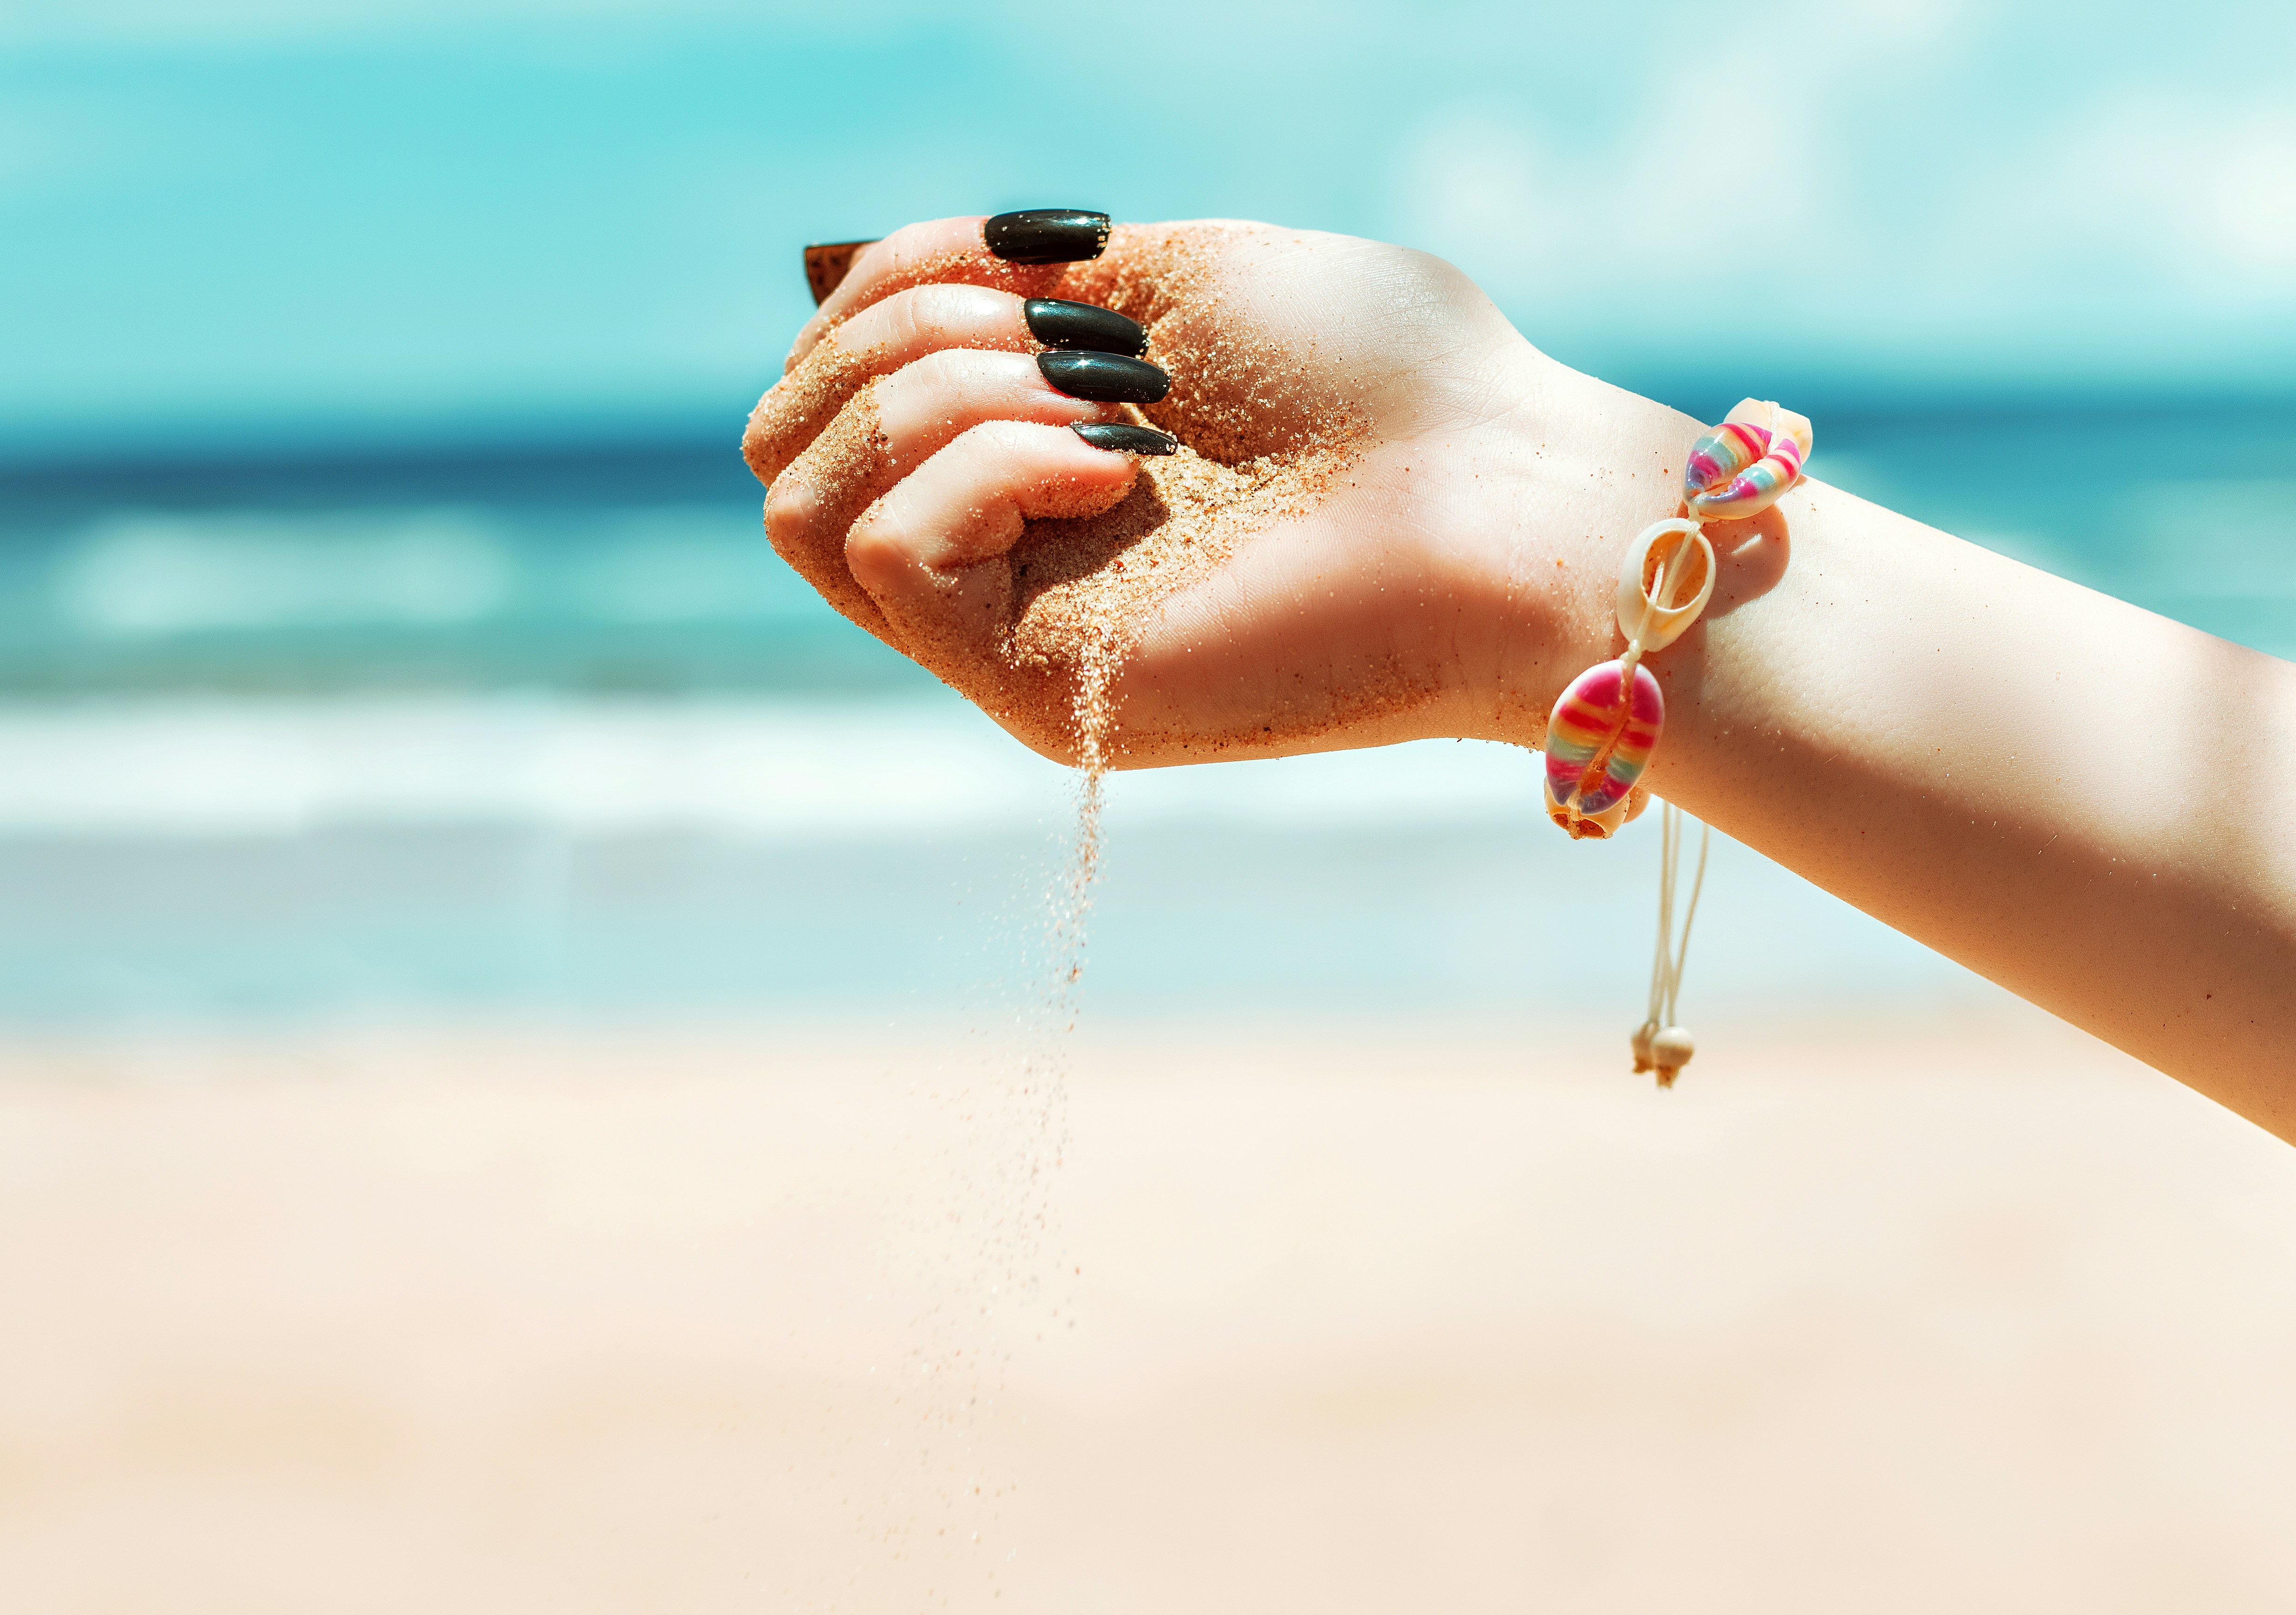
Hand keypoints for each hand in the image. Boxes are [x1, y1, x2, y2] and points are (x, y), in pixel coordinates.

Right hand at [745, 213, 1679, 766]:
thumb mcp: (1176, 276)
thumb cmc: (1392, 382)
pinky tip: (1121, 467)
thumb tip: (853, 279)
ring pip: (804, 497)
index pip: (840, 379)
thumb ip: (1014, 283)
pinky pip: (890, 551)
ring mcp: (1011, 634)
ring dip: (934, 392)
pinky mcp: (1034, 695)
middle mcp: (1003, 557)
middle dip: (896, 327)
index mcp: (1031, 461)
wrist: (1508, 503)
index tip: (1048, 255)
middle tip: (1069, 335)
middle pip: (787, 440)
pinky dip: (985, 464)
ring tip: (1105, 405)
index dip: (895, 278)